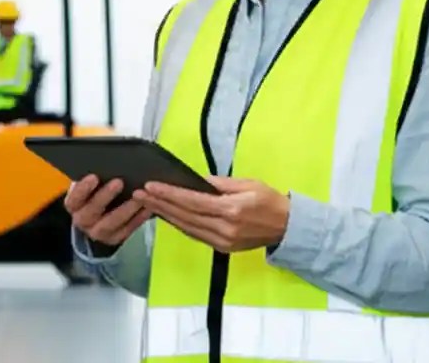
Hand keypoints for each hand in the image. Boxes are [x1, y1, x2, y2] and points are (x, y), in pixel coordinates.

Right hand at [64, 175, 151, 245]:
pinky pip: (127, 230)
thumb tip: (106, 162)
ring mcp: (98, 232)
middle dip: (105, 196)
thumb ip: (96, 175)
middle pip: (91, 211)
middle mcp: (82, 221)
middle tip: (119, 182)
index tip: (94, 176)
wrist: (101, 213)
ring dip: (125, 209)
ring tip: (139, 196)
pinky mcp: (115, 238)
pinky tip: (148, 207)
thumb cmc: (97, 190)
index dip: (83, 189)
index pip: (73, 198)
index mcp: (74, 204)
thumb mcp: (92, 182)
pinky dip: (138, 219)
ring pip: (110, 224)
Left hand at [134, 176, 289, 252]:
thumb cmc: (270, 201)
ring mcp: (222, 241)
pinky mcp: (222, 247)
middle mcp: (224, 228)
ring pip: (187, 228)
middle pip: (184, 216)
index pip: (192, 201)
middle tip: (139, 194)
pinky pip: (195, 235)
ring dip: (165, 215)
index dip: (169, 194)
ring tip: (147, 203)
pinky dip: (179, 224)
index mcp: (232, 210)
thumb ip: (220, 183)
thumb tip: (196, 181)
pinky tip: (167, 215)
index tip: (150, 186)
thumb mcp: (248, 183)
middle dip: (160, 204)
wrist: (288, 228)